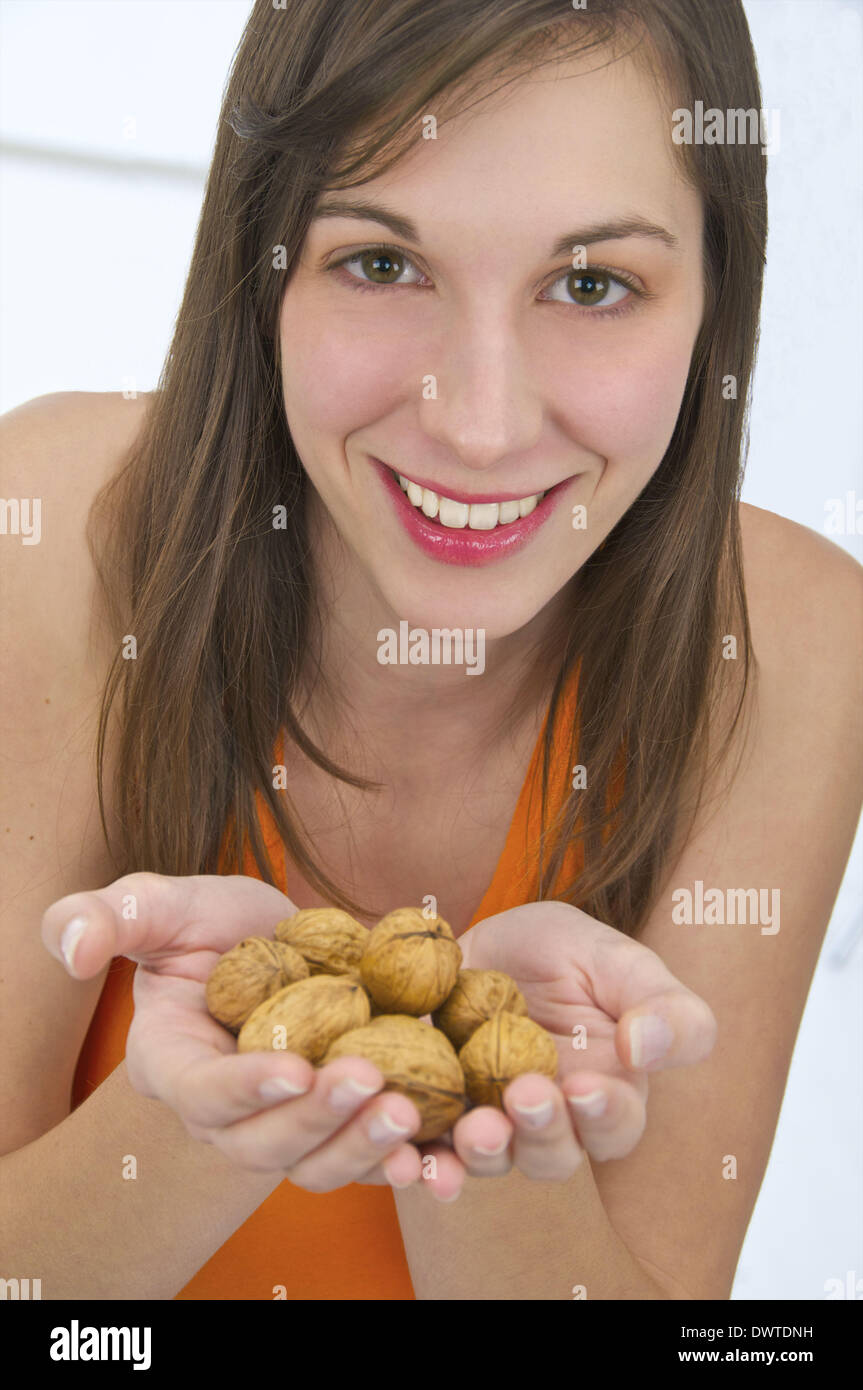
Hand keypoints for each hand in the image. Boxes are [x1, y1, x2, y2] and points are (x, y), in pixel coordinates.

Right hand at [42, 873, 425, 1190]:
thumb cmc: (208, 922)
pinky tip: (436, 1142)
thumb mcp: (157, 904)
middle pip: (264, 1144)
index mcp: (173, 1065)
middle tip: (373, 1080)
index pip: (202, 1094)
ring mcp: (282, 1125)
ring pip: (316, 1163)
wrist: (280, 940)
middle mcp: (226, 1113)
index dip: (244, 1089)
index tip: (296, 1066)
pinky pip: (364, 1158)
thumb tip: (68, 950)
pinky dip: (399, 1159)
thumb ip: (105, 917)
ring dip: (364, 1147)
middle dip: (317, 1120)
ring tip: (411, 1111)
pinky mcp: (336, 1124)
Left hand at [411, 901, 716, 1197]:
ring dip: (480, 1152)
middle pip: (551, 1155)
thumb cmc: (571, 953)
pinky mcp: (435, 1110)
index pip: (616, 1125)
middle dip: (539, 1132)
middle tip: (524, 1095)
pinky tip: (407, 1157)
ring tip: (473, 1128)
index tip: (586, 1088)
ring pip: (489, 1158)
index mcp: (607, 1096)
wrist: (489, 941)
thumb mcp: (623, 962)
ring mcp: (489, 1122)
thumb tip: (646, 1046)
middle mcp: (550, 1124)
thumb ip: (663, 1007)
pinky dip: (417, 1158)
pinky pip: (426, 1146)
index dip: (605, 1114)